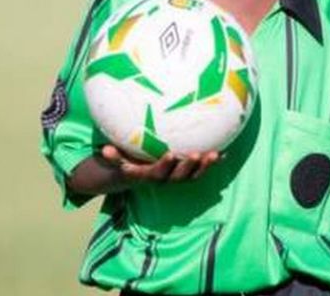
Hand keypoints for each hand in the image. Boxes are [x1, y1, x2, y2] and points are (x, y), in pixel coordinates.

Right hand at [100, 145, 219, 182]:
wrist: (136, 173)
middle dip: (189, 167)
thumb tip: (104, 149)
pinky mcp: (186, 174)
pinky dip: (212, 163)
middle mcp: (166, 179)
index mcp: (150, 176)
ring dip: (205, 167)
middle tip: (197, 154)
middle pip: (179, 177)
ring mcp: (177, 177)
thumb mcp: (119, 161)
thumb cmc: (127, 162)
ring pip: (193, 175)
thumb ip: (114, 158)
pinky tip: (225, 152)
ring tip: (215, 154)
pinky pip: (201, 170)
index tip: (170, 154)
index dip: (165, 165)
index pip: (158, 173)